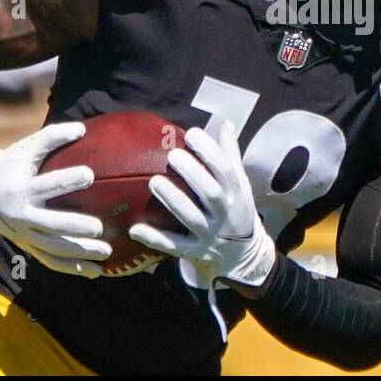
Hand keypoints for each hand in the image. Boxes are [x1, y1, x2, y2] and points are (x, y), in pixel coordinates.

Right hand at [0, 122, 111, 278]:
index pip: (46, 185)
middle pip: (50, 224)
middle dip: (74, 226)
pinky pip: (52, 261)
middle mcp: (22, 215)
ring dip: (80, 253)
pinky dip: (73, 268)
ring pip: (54, 248)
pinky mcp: (29, 247)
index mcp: (21, 189)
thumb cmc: (11, 165)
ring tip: (106, 252)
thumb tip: (82, 128)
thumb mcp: (26, 148)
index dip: (67, 180)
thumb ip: (52, 137)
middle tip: (99, 227)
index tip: (89, 174)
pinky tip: (96, 271)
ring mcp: (25, 235)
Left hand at [130, 121, 275, 288]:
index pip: (225, 170)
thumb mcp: (240, 185)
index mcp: (235, 193)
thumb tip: (225, 124)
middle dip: (193, 174)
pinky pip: (174, 247)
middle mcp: (224, 214)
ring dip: (174, 201)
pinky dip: (155, 239)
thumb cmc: (237, 211)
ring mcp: (209, 234)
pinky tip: (136, 229)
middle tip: (172, 155)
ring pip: (191, 219)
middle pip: (211, 194)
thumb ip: (230, 156)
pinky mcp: (195, 252)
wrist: (244, 256)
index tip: (192, 133)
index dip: (210, 152)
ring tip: (153, 182)